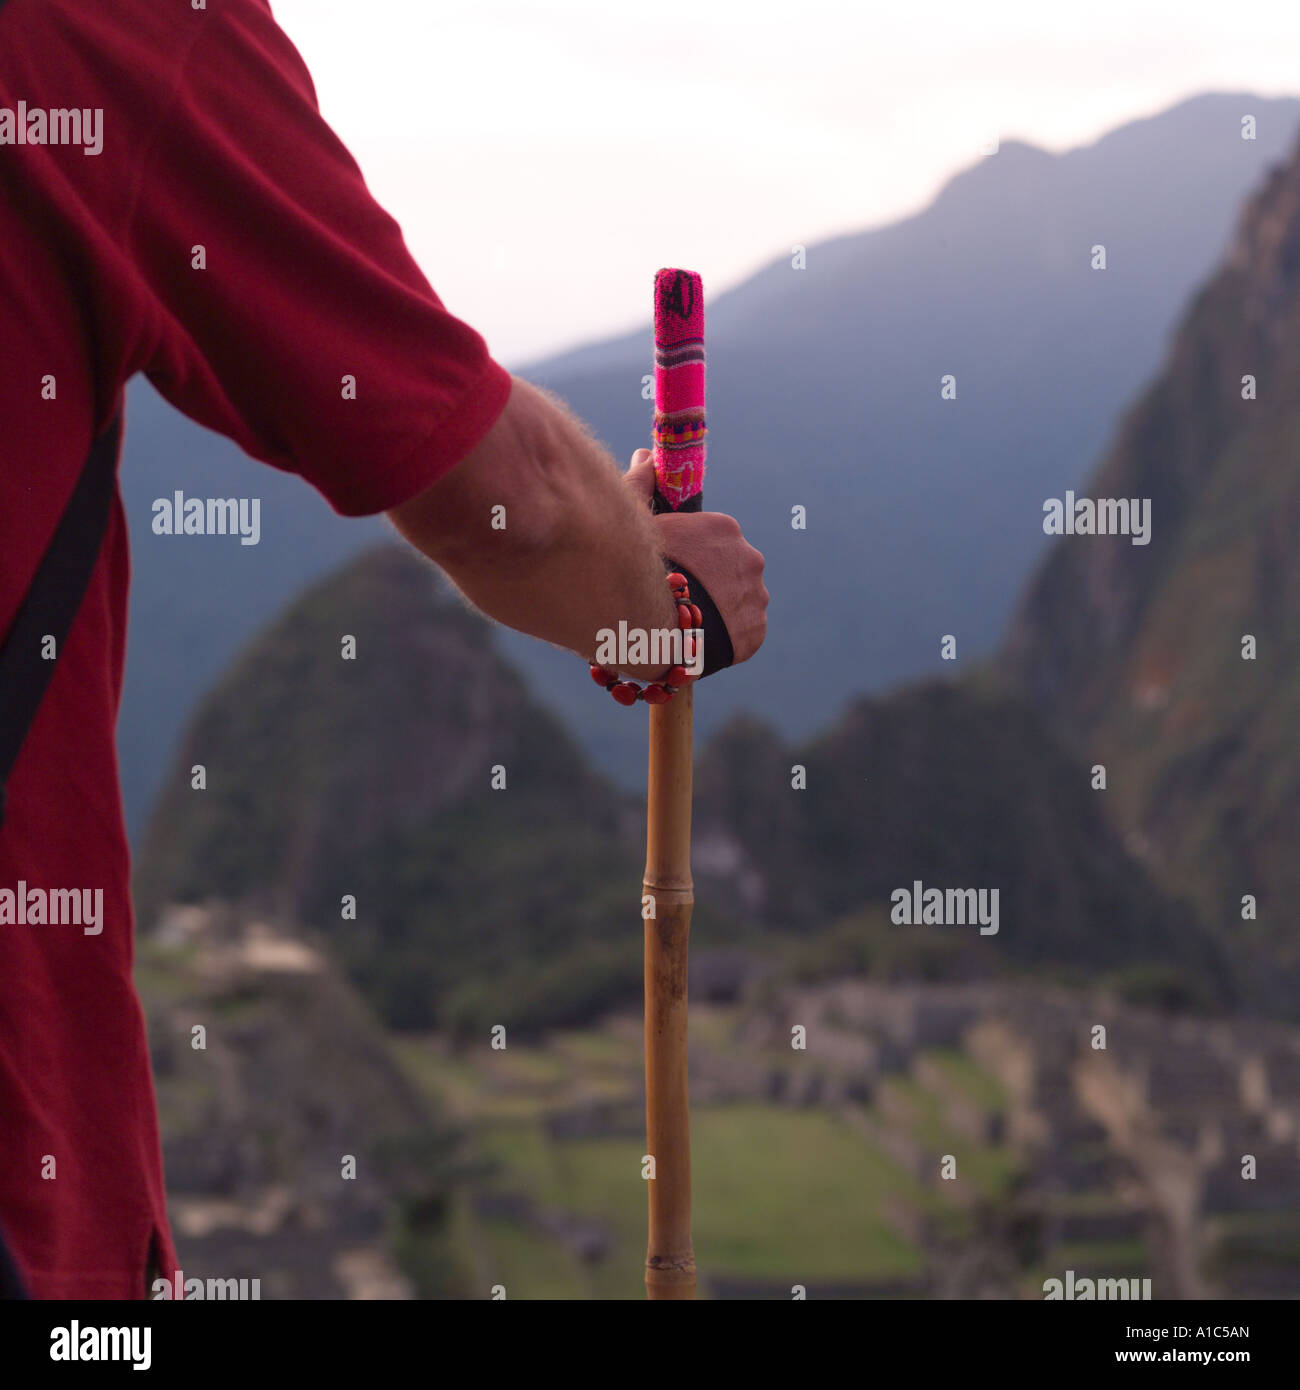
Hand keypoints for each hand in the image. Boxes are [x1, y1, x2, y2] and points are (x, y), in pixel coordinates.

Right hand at [624, 448, 767, 666]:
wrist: (653, 633)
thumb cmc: (636, 571)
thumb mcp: (632, 522)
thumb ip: (639, 485)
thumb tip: (646, 455)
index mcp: (723, 528)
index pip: (709, 538)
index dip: (688, 553)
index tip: (671, 567)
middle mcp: (749, 558)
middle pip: (728, 567)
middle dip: (708, 578)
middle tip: (677, 596)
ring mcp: (756, 596)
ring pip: (738, 598)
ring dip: (719, 607)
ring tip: (687, 622)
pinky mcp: (757, 631)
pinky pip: (744, 629)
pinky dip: (727, 634)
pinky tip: (701, 639)